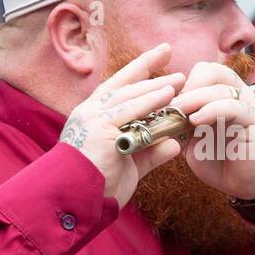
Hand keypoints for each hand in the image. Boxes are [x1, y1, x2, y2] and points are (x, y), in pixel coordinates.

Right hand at [58, 43, 186, 207]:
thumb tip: (174, 144)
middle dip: (147, 67)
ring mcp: (92, 119)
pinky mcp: (99, 129)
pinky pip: (129, 111)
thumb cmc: (99, 187)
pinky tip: (167, 95)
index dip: (138, 71)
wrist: (75, 203)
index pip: (118, 87)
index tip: (158, 56)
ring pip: (128, 96)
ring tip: (179, 78)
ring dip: (155, 86)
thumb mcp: (129, 165)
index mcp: (93, 117)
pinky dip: (149, 102)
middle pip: (123, 84)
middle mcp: (89, 113)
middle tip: (167, 50)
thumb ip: (150, 152)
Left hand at [169, 60, 254, 199]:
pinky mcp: (254, 122)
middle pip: (213, 72)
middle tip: (170, 107)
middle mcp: (239, 95)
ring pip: (220, 89)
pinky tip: (196, 121)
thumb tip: (159, 115)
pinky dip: (212, 110)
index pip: (205, 72)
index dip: (184, 83)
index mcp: (224, 95)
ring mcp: (248, 107)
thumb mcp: (193, 139)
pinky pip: (234, 107)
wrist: (247, 184)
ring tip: (179, 114)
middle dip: (188, 87)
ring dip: (195, 99)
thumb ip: (181, 124)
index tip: (168, 103)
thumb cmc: (220, 160)